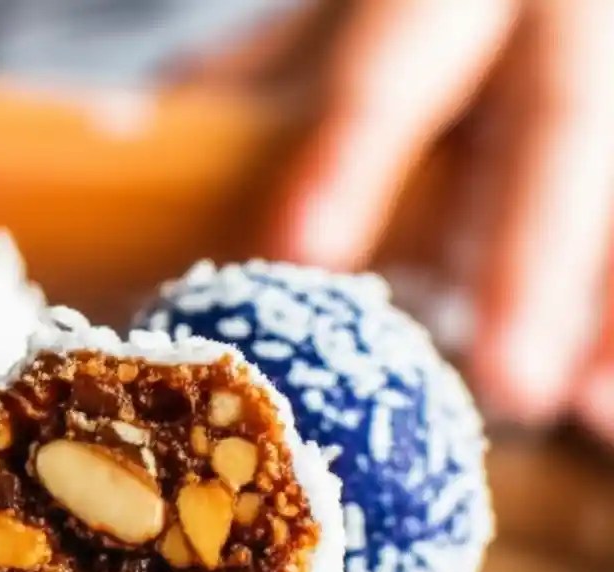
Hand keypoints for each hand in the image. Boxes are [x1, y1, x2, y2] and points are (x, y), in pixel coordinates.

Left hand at [258, 0, 613, 438]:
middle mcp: (547, 23)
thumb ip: (256, 77)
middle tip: (503, 383)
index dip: (355, 158)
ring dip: (599, 307)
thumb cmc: (400, 10)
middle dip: (530, 260)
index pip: (396, 65)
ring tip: (568, 412)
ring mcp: (605, 78)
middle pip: (559, 129)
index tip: (304, 253)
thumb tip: (126, 144)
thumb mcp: (325, 25)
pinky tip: (604, 405)